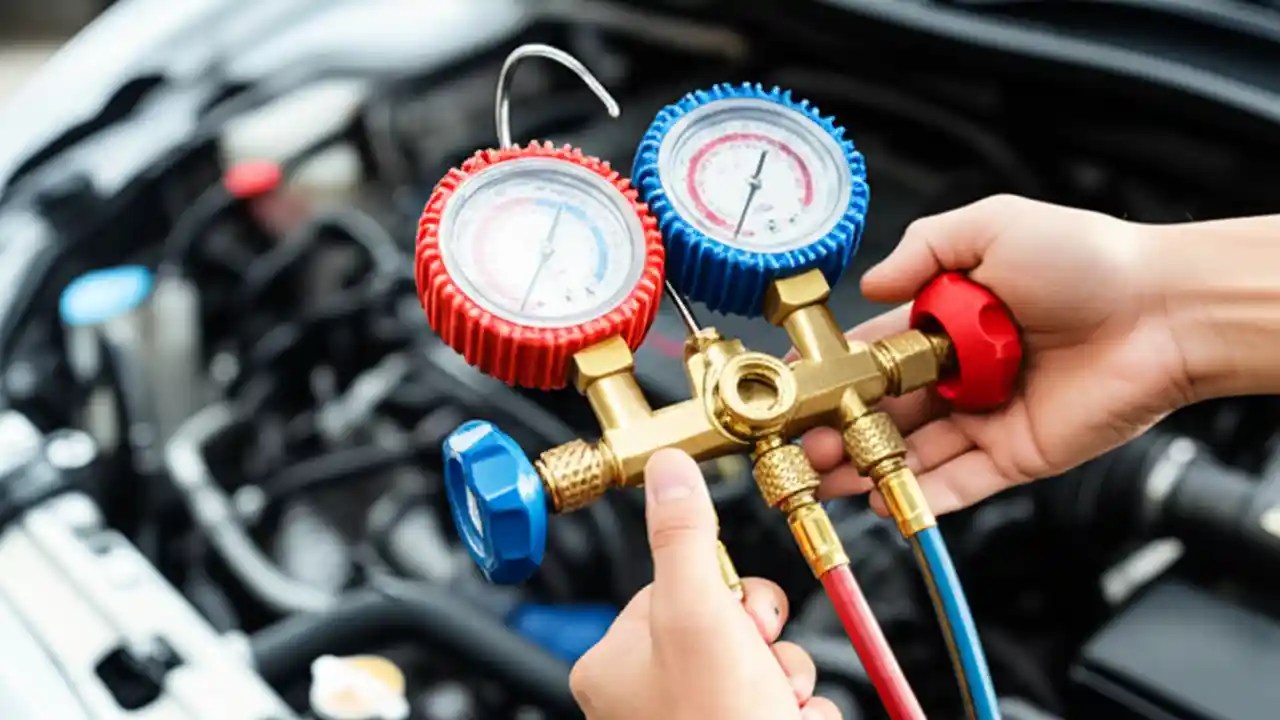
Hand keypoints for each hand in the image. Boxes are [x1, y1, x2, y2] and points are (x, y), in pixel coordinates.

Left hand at [569, 449, 841, 719]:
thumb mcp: (699, 617)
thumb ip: (687, 540)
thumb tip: (671, 468)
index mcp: (617, 662)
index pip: (679, 583)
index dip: (721, 592)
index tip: (731, 615)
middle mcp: (649, 695)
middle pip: (729, 620)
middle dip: (764, 641)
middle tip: (758, 668)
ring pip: (765, 662)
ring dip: (789, 681)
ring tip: (777, 710)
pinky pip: (785, 703)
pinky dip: (799, 714)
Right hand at [804, 194, 1194, 514]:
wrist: (1162, 309)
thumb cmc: (1087, 259)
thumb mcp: (992, 226)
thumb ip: (922, 248)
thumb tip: (868, 282)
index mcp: (945, 320)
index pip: (871, 352)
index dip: (829, 369)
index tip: (788, 382)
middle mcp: (958, 374)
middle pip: (881, 410)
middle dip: (833, 428)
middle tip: (793, 442)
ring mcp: (984, 417)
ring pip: (909, 452)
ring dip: (861, 465)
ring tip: (816, 476)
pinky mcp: (1014, 455)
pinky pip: (957, 483)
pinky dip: (917, 497)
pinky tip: (876, 499)